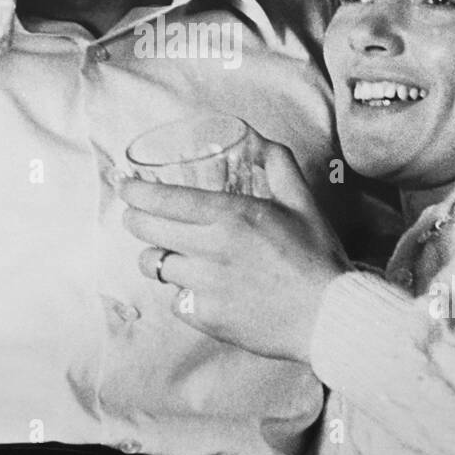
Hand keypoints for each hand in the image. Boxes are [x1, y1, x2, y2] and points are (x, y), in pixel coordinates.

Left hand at [118, 136, 349, 362]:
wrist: (330, 316)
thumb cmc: (317, 257)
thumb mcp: (302, 201)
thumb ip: (276, 163)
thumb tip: (255, 137)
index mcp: (232, 215)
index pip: (163, 200)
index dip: (135, 192)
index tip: (125, 188)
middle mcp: (212, 249)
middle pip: (145, 231)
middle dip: (135, 220)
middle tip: (139, 218)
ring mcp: (207, 286)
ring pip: (155, 267)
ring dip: (158, 257)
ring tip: (172, 254)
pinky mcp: (208, 317)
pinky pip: (175, 300)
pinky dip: (183, 293)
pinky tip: (200, 288)